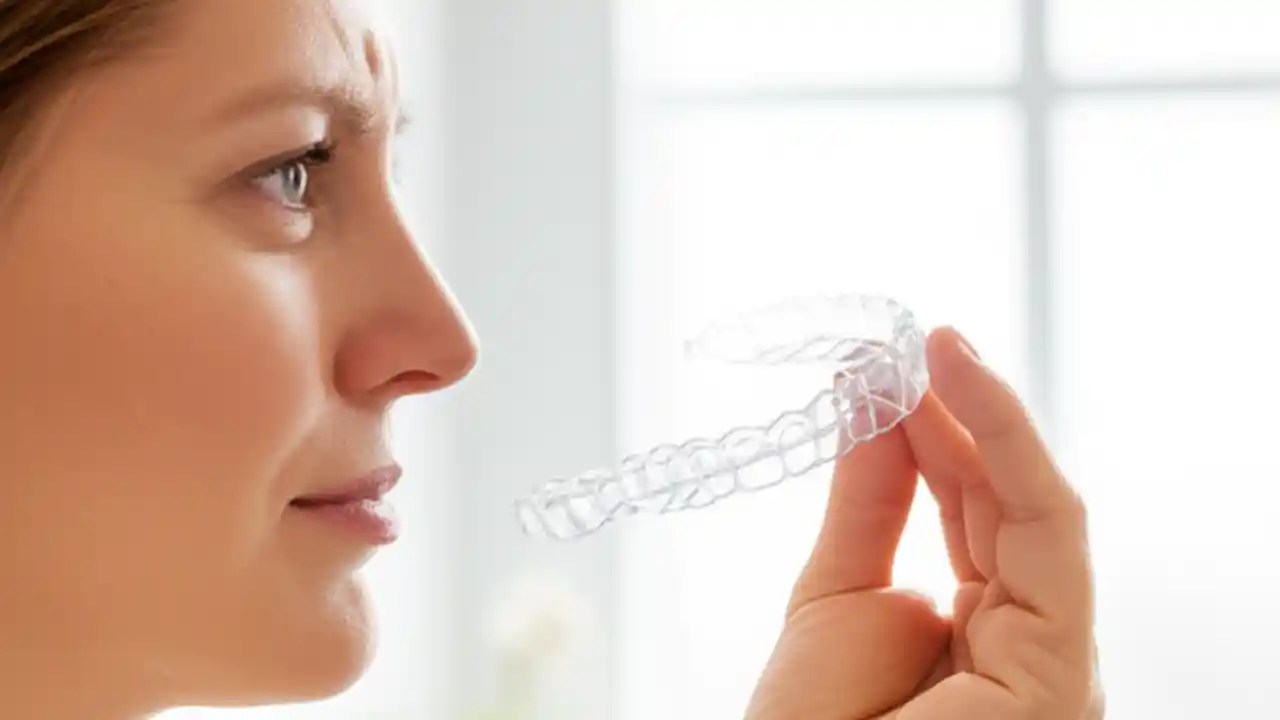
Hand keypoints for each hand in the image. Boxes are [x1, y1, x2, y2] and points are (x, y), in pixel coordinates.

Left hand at [745, 327, 1102, 718]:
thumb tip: (872, 392)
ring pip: (1036, 504)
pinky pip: (1045, 529)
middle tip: (909, 341)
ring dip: (980, 414)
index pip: (972, 509)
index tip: (892, 361)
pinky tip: (954, 381)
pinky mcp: (1062, 669)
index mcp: (977, 630)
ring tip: (925, 347)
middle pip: (1005, 501)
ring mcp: (1052, 657)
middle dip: (958, 412)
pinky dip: (1004, 443)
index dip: (939, 429)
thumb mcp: (836, 592)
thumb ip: (868, 496)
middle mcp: (1026, 639)